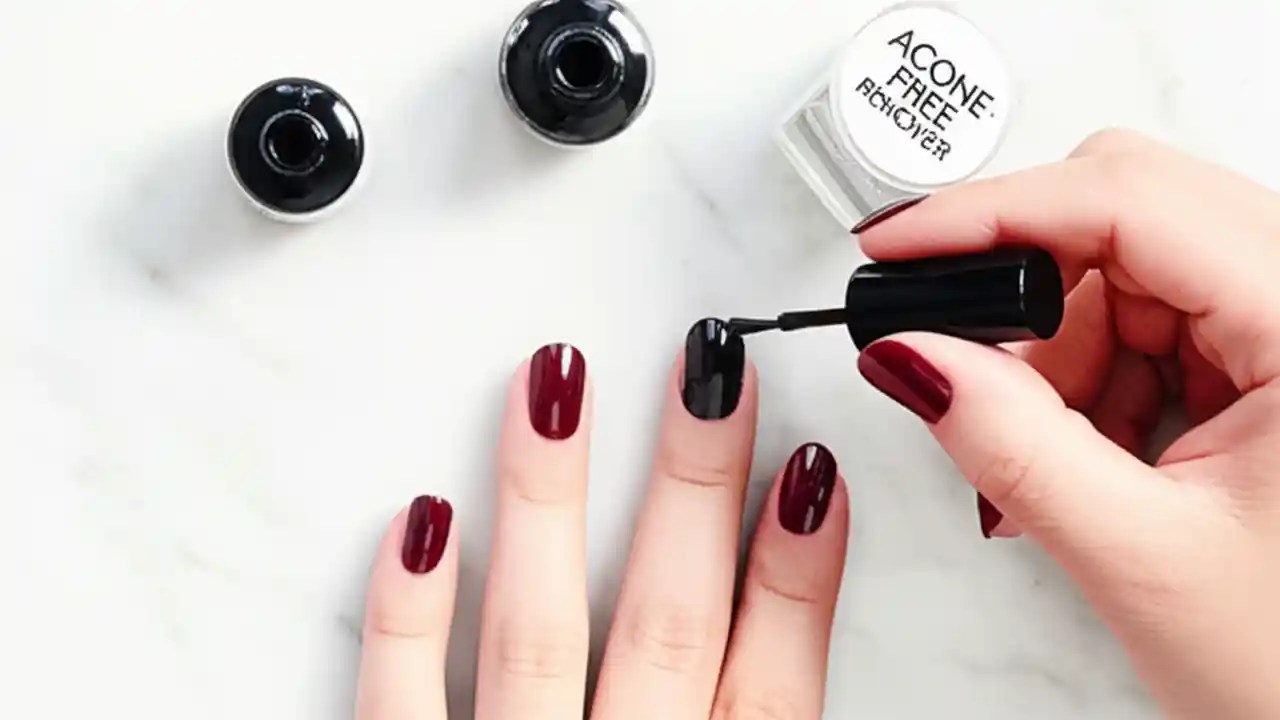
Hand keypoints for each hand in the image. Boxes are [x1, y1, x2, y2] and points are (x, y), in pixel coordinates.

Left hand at [353, 328, 849, 718]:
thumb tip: (781, 646)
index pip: (775, 688)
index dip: (799, 576)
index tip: (812, 470)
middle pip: (670, 626)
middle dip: (694, 488)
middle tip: (708, 372)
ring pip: (536, 634)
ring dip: (549, 502)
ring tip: (557, 385)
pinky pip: (398, 706)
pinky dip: (408, 616)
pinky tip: (425, 519)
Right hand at [857, 129, 1279, 718]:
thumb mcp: (1144, 559)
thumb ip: (1014, 448)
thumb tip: (910, 355)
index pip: (1132, 201)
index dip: (996, 210)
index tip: (897, 244)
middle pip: (1130, 208)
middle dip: (1027, 286)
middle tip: (962, 353)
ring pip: (1130, 262)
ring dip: (1059, 344)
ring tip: (1060, 450)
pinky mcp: (1267, 352)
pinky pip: (1150, 312)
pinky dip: (1091, 368)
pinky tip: (1095, 446)